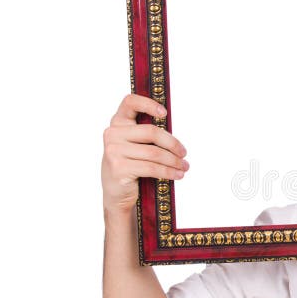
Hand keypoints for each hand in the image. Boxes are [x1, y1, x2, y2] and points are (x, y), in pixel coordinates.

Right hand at [101, 94, 188, 213]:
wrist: (116, 194)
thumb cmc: (129, 167)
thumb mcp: (134, 147)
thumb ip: (147, 136)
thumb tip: (175, 138)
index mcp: (117, 123)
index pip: (130, 103)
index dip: (148, 104)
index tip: (165, 113)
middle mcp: (112, 134)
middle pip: (151, 132)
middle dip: (173, 144)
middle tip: (184, 153)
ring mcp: (114, 151)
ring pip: (154, 153)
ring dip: (174, 161)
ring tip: (184, 167)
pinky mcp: (119, 168)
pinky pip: (152, 168)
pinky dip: (169, 172)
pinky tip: (177, 175)